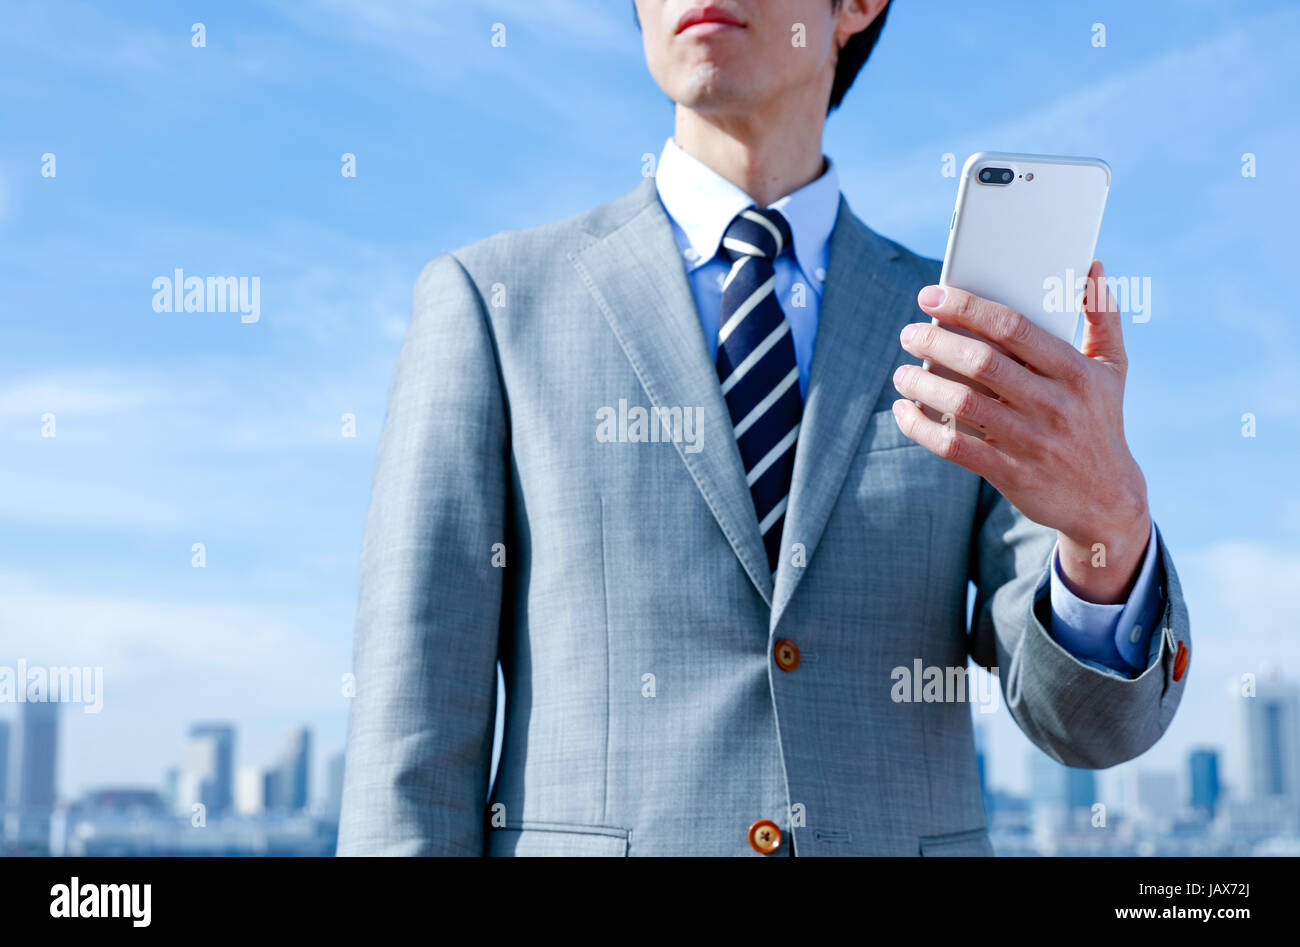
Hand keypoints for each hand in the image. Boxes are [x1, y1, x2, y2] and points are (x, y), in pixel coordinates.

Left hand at [891, 260, 1150, 603]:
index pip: (1012, 327)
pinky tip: (904, 412)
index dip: (966, 307)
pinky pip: (954, 447)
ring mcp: (1032, 441)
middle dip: (935, 342)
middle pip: (981, 362)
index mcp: (1075, 370)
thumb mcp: (1112, 369)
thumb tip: (1091, 265)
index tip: (931, 296)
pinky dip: (921, 428)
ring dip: (922, 385)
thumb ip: (1102, 316)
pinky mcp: (1011, 473)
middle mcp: (1054, 403)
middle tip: (908, 334)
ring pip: (962, 403)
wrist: (1108, 500)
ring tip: (902, 373)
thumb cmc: (1101, 422)